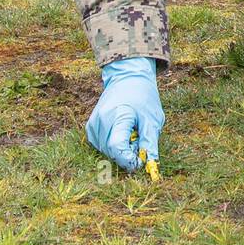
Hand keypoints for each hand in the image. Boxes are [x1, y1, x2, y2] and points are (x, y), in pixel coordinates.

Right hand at [86, 56, 163, 172]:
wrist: (128, 77)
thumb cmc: (143, 96)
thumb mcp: (152, 119)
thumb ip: (150, 143)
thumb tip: (150, 166)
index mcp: (118, 116)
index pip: (117, 147)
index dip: (129, 160)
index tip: (141, 162)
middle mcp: (101, 120)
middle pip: (111, 151)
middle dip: (126, 154)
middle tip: (139, 142)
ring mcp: (94, 123)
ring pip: (105, 150)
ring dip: (119, 150)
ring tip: (132, 134)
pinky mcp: (91, 126)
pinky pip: (101, 145)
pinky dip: (112, 144)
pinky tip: (122, 132)